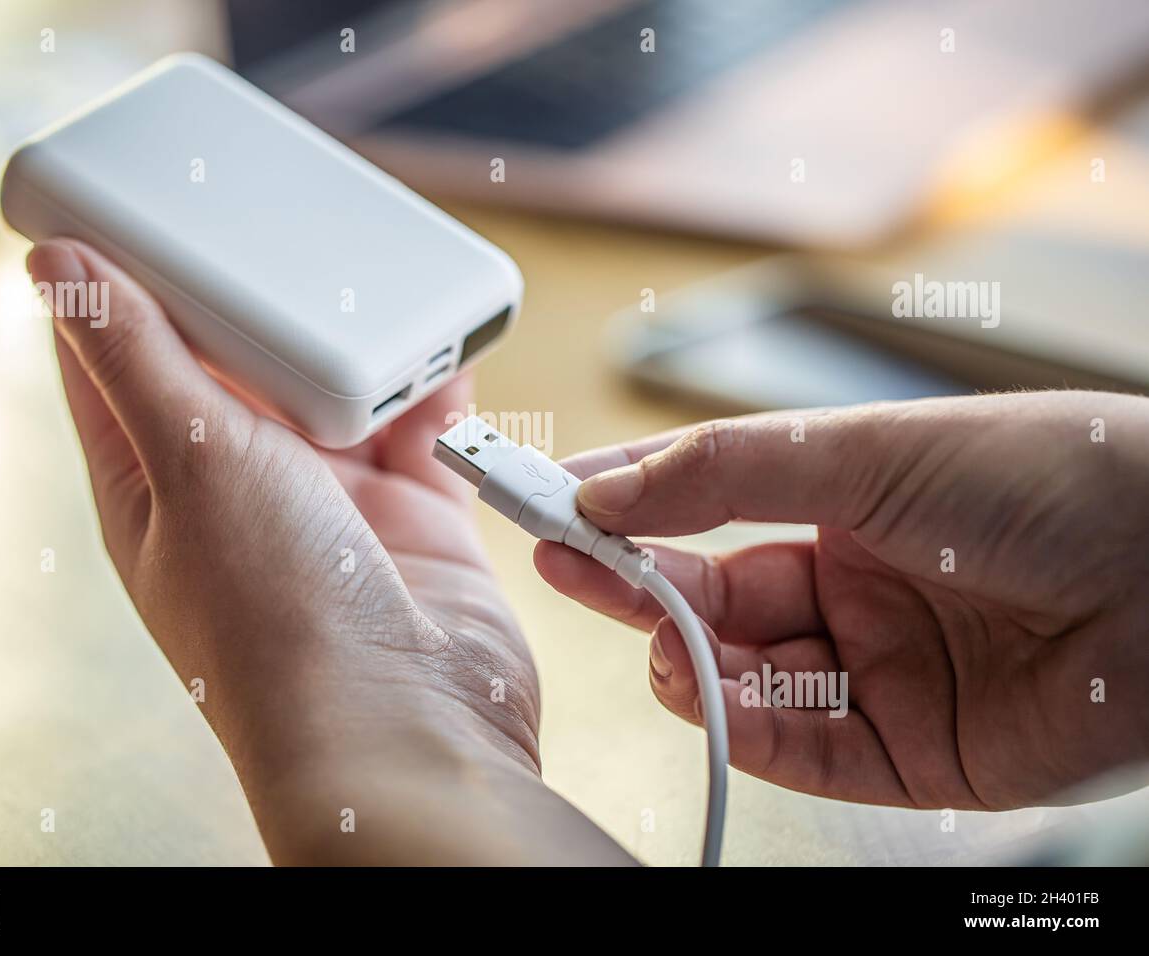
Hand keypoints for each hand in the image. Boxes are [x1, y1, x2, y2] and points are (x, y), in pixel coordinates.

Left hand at [29, 239, 630, 864]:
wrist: (409, 725)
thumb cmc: (278, 621)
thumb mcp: (190, 460)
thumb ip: (137, 357)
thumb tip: (56, 267)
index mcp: (158, 487)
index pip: (125, 365)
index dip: (130, 288)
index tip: (151, 216)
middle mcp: (241, 495)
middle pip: (245, 369)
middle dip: (268, 307)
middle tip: (286, 238)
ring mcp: (330, 510)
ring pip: (339, 396)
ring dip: (359, 349)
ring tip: (378, 298)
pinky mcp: (412, 520)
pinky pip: (420, 434)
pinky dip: (433, 396)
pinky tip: (442, 364)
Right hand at [536, 392, 1148, 809]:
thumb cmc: (1047, 477)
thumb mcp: (866, 449)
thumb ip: (726, 472)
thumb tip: (606, 486)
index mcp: (850, 504)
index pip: (710, 505)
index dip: (630, 502)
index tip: (551, 496)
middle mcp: (858, 588)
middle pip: (716, 594)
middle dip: (639, 581)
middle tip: (564, 563)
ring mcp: (882, 669)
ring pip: (749, 675)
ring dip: (691, 657)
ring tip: (657, 634)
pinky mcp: (912, 752)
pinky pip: (806, 748)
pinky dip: (749, 727)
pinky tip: (708, 694)